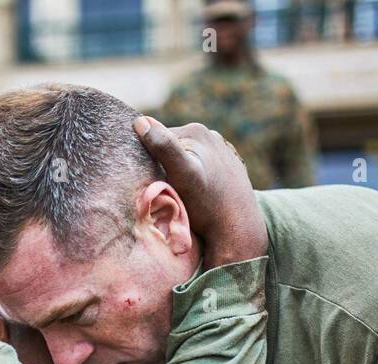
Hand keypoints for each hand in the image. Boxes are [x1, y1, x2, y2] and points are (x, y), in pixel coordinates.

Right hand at [133, 115, 266, 268]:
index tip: (149, 179)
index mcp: (196, 131)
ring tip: (181, 193)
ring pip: (187, 158)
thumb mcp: (181, 174)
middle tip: (163, 188)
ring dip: (179, 171)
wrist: (237, 228)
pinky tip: (197, 192)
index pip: (158, 137)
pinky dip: (194, 177)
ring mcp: (222, 150)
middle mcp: (211, 136)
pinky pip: (202, 167)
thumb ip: (163, 146)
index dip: (148, 157)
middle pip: (173, 148)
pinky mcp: (228, 166)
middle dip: (163, 164)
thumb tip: (140, 121)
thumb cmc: (207, 204)